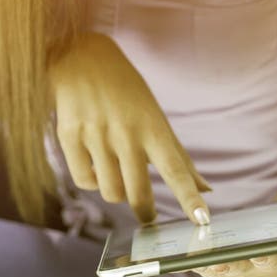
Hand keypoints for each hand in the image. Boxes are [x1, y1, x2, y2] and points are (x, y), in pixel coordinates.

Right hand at [49, 31, 211, 225]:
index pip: (176, 168)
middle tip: (147, 217)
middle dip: (145, 212)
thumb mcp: (155, 116)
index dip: (189, 196)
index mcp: (152, 125)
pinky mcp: (69, 136)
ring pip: (111, 192)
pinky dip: (92, 181)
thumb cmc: (126, 90)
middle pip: (139, 193)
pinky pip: (84, 181)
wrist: (80, 56)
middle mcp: (126, 131)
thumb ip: (178, 156)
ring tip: (116, 174)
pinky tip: (95, 166)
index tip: (202, 219)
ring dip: (117, 193)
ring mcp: (96, 134)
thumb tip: (207, 189)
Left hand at [193, 242, 276, 276]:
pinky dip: (202, 264)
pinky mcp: (230, 263)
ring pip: (225, 269)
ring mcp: (245, 267)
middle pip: (245, 268)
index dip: (268, 259)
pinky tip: (186, 262)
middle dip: (230, 266)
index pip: (276, 261)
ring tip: (196, 264)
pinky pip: (214, 265)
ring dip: (210, 267)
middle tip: (217, 263)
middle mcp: (262, 268)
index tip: (260, 254)